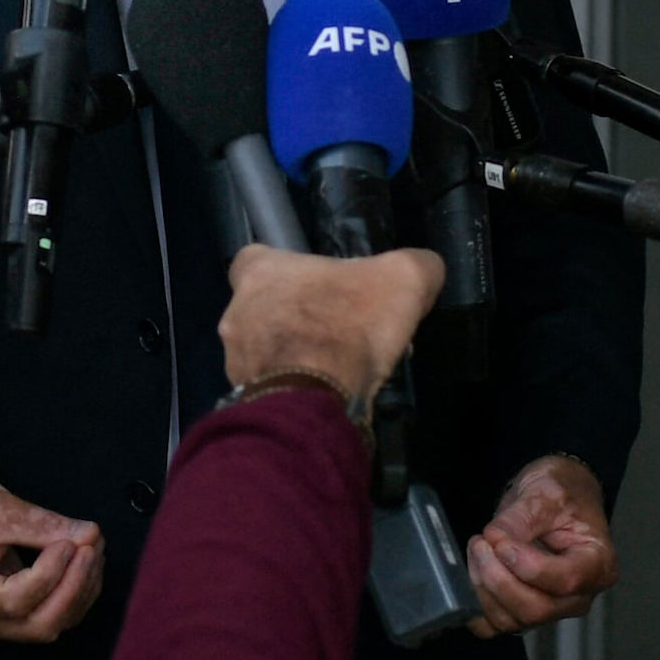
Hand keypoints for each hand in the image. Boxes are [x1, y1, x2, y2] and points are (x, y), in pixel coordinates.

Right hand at [0, 472, 103, 642]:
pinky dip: (71, 594)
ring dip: (79, 591)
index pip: (17, 600)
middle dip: (74, 588)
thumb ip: (45, 525)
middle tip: (92, 546)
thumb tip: (91, 535)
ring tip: (92, 548)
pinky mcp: (4, 619)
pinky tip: (82, 564)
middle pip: (38, 625)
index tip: (72, 541)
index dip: (52, 573)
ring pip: (48, 626)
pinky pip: (46, 617)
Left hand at [219, 244, 443, 404]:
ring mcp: (235, 359)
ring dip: (294, 356)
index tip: (315, 283)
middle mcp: (235, 312)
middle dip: (297, 318)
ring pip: (266, 350)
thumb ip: (416, 264)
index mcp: (259, 273)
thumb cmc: (349, 326)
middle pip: (265, 307)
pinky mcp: (244, 397)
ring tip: (336, 369)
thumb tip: (424, 267)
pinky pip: (270, 386)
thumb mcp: (404, 278)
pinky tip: (324, 394)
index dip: (285, 268)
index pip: (255, 259)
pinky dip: (293, 388)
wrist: (316, 399)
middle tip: (337, 332)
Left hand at [467, 454, 618, 636]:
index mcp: (598, 565)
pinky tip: (474, 575)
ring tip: (478, 550)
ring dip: (485, 588)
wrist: (557, 498)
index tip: (501, 541)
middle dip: (499, 579)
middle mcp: (579, 596)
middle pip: (536, 609)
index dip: (527, 566)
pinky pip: (497, 625)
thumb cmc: (563, 495)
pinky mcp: (525, 612)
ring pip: (513, 620)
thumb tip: (493, 540)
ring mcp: (552, 609)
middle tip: (481, 543)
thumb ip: (519, 520)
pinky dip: (478, 606)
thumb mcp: (545, 494)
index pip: (566, 581)